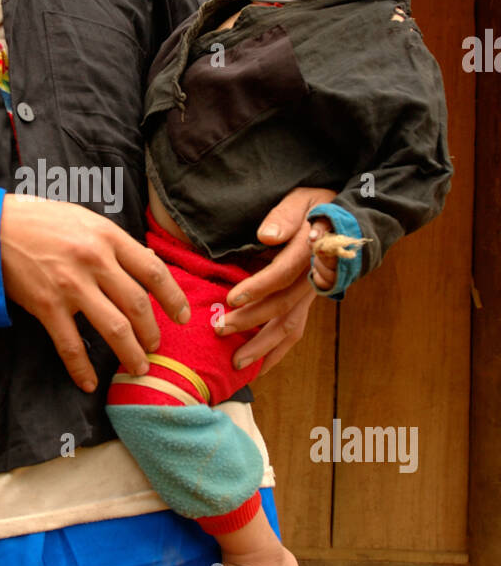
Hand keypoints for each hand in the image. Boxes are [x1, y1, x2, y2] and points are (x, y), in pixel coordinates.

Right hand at [0, 194, 189, 391]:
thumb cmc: (41, 222)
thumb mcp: (85, 221)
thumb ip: (116, 244)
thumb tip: (150, 266)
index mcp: (108, 237)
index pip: (153, 271)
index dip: (173, 298)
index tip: (182, 317)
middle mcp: (94, 260)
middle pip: (138, 305)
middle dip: (152, 333)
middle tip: (155, 347)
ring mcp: (71, 285)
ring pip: (114, 329)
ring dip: (130, 354)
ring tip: (138, 368)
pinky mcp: (47, 305)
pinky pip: (70, 345)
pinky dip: (81, 368)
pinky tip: (88, 382)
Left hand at [214, 187, 336, 375]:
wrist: (345, 221)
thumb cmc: (317, 206)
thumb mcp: (302, 200)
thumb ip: (285, 216)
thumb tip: (266, 235)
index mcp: (309, 253)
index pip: (282, 274)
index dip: (257, 287)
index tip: (230, 298)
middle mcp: (312, 280)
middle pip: (283, 308)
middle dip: (251, 322)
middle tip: (220, 330)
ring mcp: (310, 295)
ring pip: (290, 327)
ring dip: (263, 347)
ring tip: (237, 363)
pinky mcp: (305, 303)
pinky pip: (293, 330)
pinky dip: (276, 351)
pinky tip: (258, 366)